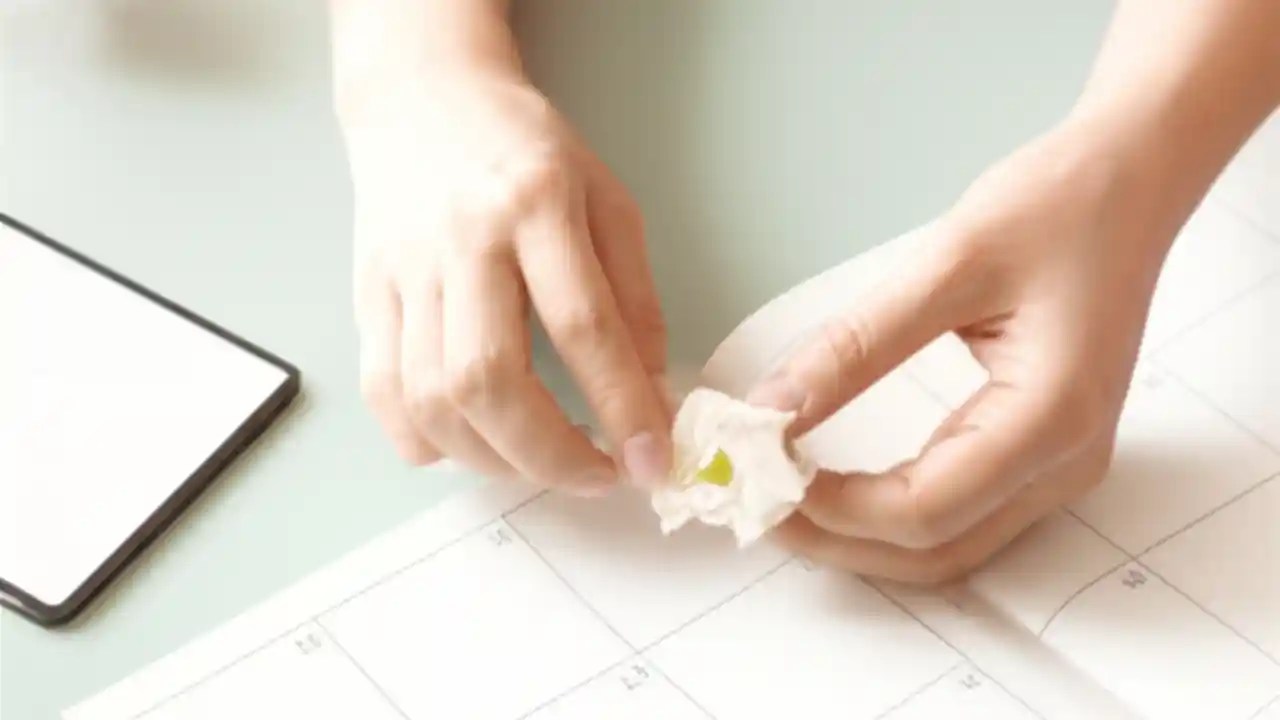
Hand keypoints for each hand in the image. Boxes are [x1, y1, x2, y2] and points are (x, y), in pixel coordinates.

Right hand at [340, 74, 671, 494]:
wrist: (423, 99)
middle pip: (489, 377)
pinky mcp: (367, 294)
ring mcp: (404, 271)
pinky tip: (470, 445)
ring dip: (492, 458)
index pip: (583, 327)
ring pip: (430, 397)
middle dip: (549, 454)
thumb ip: (633, 298)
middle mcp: (461, 240)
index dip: (622, 406)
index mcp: (536, 204)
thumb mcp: (607, 202)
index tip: (653, 461)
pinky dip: (426, 441)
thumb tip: (651, 396)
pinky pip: (383, 392)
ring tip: (540, 462)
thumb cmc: (526, 151)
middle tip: (596, 477)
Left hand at [749, 119, 1176, 582]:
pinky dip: (891, 515)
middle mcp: (1065, 463)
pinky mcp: (1041, 453)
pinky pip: (960, 514)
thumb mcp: (947, 263)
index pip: (925, 508)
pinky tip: (837, 487)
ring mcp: (1059, 467)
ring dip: (860, 537)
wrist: (1129, 183)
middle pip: (934, 550)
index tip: (763, 471)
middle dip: (836, 539)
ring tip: (783, 497)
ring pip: (947, 547)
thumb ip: (856, 345)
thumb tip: (772, 408)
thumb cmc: (1057, 206)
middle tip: (754, 501)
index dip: (834, 507)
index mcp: (1053, 417)